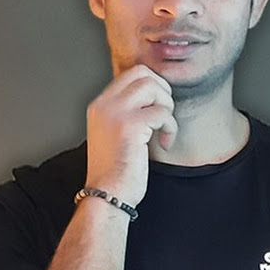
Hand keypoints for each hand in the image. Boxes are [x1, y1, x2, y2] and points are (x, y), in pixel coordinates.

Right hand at [85, 65, 177, 206]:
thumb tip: (154, 96)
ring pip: (153, 87)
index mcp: (99, 105)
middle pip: (142, 73)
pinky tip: (164, 145)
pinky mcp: (129, 126)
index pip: (130, 73)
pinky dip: (170, 128)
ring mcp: (115, 113)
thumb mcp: (114, 134)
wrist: (106, 196)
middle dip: (162, 91)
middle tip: (164, 115)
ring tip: (163, 129)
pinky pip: (163, 113)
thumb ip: (126, 113)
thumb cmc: (115, 172)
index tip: (158, 107)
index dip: (153, 85)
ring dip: (167, 107)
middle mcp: (104, 105)